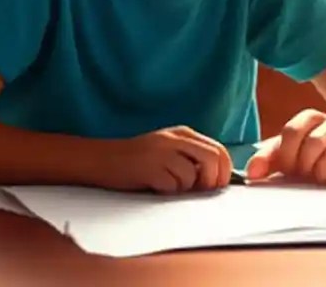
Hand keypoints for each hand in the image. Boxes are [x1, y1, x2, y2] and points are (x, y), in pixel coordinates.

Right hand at [100, 126, 232, 193]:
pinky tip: (154, 186)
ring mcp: (161, 152)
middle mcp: (174, 139)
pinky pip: (172, 186)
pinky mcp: (149, 168)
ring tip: (168, 186)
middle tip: (199, 191)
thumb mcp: (167, 150)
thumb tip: (217, 179)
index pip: (219, 150)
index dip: (224, 172)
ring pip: (193, 176)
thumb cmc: (137, 161)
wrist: (101, 159)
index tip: (215, 186)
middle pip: (213, 159)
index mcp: (183, 133)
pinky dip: (167, 192)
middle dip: (212, 181)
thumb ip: (191, 158)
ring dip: (184, 188)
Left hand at [244, 109, 325, 186]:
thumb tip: (251, 174)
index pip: (292, 131)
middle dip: (303, 165)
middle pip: (312, 144)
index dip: (286, 154)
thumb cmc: (308, 151)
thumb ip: (266, 158)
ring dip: (319, 173)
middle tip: (302, 174)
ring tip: (316, 177)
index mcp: (309, 117)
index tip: (287, 167)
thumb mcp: (286, 150)